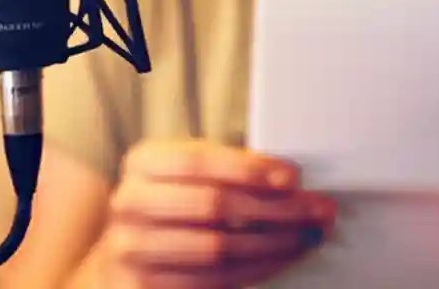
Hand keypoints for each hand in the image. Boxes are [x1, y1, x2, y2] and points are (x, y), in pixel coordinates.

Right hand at [99, 139, 335, 287]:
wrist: (121, 258)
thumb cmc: (168, 206)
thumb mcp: (186, 173)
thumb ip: (227, 169)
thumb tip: (287, 180)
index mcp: (142, 163)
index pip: (199, 161)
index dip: (249, 169)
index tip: (291, 177)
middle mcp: (131, 203)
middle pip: (214, 205)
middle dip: (275, 209)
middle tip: (316, 209)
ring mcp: (133, 249)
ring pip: (218, 248)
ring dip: (274, 243)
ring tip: (308, 235)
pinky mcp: (144, 287)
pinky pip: (214, 280)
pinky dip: (257, 269)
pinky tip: (282, 257)